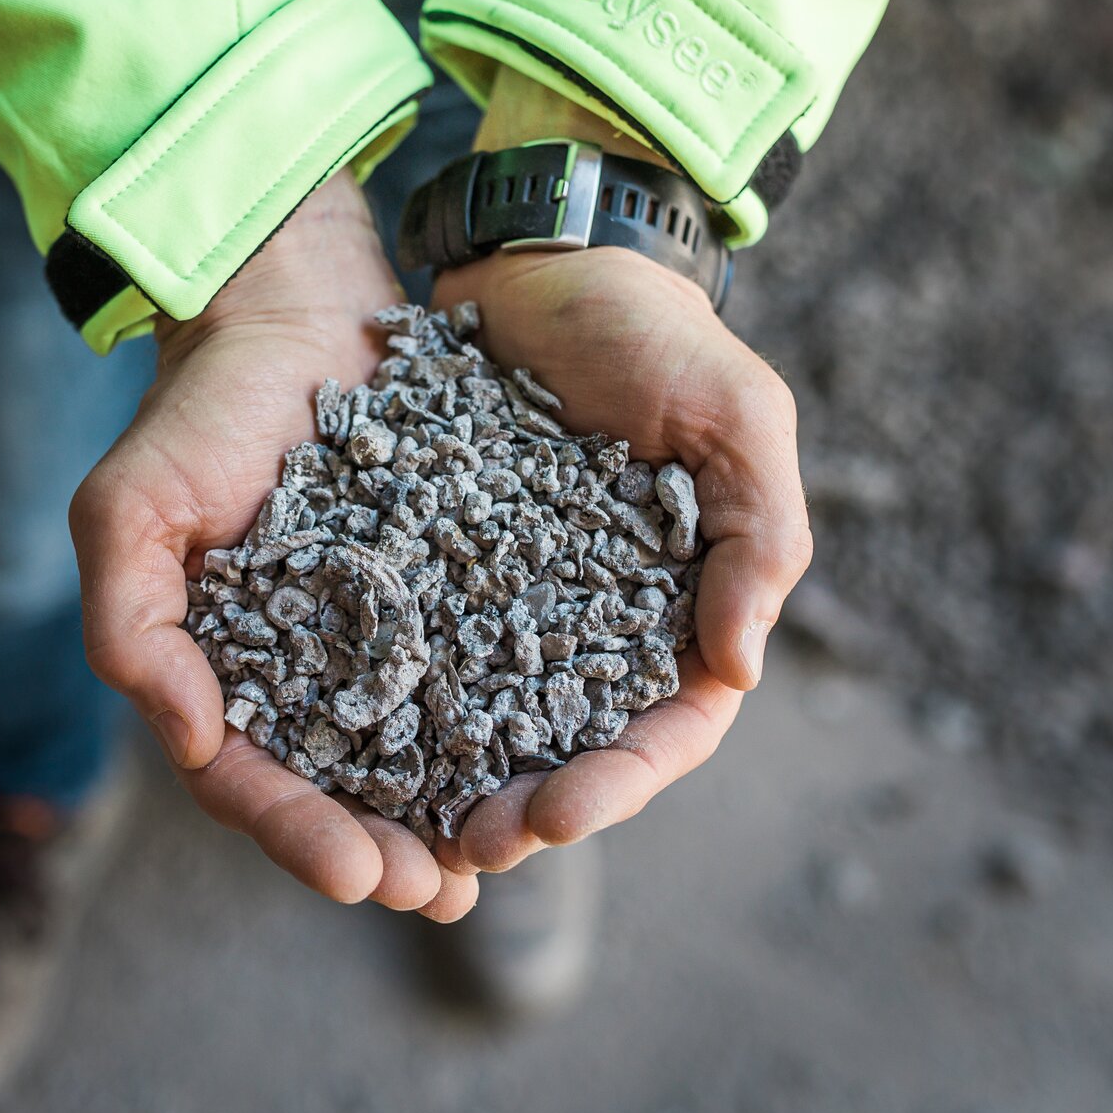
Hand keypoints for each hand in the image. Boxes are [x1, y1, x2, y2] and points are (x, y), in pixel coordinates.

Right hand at [70, 174, 478, 921]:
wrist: (291, 316)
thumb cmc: (196, 418)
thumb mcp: (129, 514)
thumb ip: (132, 629)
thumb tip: (193, 742)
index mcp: (222, 678)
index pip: (253, 782)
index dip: (300, 835)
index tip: (357, 872)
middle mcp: (303, 674)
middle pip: (343, 792)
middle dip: (390, 852)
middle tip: (441, 890)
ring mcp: (380, 639)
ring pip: (419, 751)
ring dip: (457, 812)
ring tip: (504, 852)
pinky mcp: (448, 594)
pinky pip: (482, 669)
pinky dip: (509, 722)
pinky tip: (552, 758)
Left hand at [429, 70, 813, 872]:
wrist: (551, 264)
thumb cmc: (660, 335)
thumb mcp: (738, 415)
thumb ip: (759, 534)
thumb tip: (737, 665)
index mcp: (683, 609)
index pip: (667, 728)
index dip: (619, 783)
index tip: (561, 814)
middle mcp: (599, 625)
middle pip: (574, 750)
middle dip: (530, 808)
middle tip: (471, 848)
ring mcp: (516, 602)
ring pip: (493, 722)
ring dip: (457, 782)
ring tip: (409, 827)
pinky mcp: (443, 569)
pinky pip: (420, 651)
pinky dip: (397, 703)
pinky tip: (353, 740)